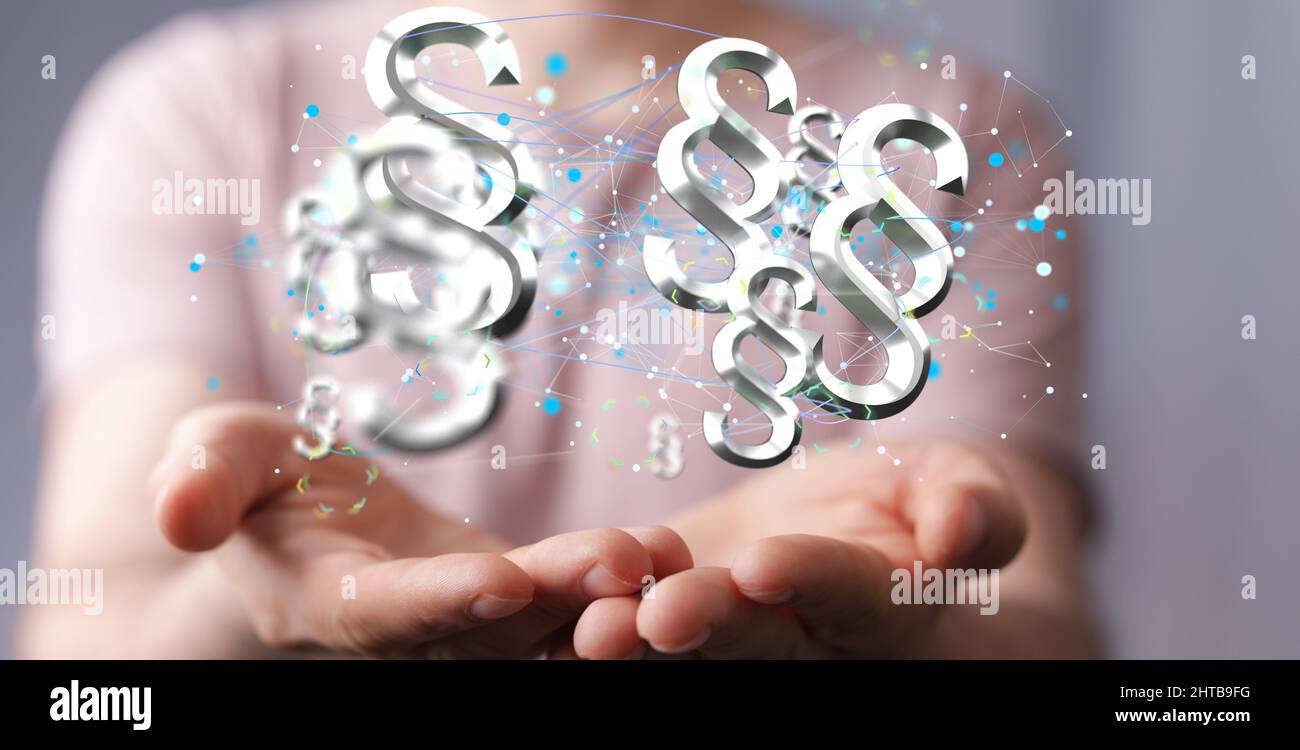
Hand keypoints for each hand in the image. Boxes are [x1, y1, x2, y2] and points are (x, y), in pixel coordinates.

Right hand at [151, 402, 691, 657]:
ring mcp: (463, 629)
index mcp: (325, 604)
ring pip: (537, 634)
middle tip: (619, 564)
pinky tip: (668, 555)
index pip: (383, 613)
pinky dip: (612, 588)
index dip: (438, 602)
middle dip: (551, 602)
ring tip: (661, 559)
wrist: (302, 527)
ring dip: (599, 603)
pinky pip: (564, 608)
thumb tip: (178, 510)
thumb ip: (205, 479)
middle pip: (483, 635)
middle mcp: (404, 635)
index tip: (496, 580)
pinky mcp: (508, 608)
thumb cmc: (257, 488)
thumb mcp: (220, 461)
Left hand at [571, 441, 1028, 658]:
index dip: (814, 582)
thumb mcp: (956, 484)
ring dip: (640, 647)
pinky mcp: (672, 623)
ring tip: (595, 633)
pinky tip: (552, 609)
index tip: (769, 563)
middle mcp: (803, 644)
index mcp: (879, 609)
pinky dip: (596, 626)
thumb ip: (975, 504)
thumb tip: (962, 532)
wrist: (851, 534)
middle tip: (661, 616)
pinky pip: (636, 634)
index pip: (852, 600)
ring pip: (688, 655)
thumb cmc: (912, 505)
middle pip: (760, 644)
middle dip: (711, 628)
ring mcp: (735, 642)